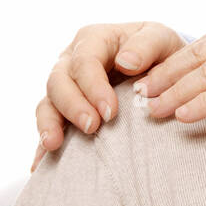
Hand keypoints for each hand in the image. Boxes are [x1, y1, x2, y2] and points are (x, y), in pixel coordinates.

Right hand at [32, 21, 184, 170]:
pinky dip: (42, 145)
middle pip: (59, 81)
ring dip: (49, 124)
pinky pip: (48, 126)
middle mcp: (73, 61)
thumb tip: (126, 62)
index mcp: (95, 39)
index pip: (85, 60)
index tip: (110, 111)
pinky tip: (41, 165)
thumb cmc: (161, 52)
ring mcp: (66, 86)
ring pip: (47, 102)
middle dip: (73, 105)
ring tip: (54, 145)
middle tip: (92, 127)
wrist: (164, 70)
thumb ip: (148, 45)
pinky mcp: (64, 111)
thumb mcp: (162, 39)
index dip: (93, 86)